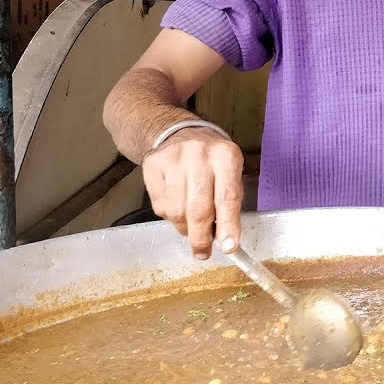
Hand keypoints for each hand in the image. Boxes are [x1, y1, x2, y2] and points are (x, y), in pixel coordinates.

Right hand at [141, 126, 243, 259]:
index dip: (228, 226)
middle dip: (202, 238)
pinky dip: (171, 217)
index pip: (228, 197)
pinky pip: (161, 207)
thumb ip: (230, 201)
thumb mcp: (230, 170)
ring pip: (178, 212)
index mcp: (225, 155)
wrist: (175, 132)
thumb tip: (226, 238)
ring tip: (192, 227)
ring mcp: (173, 160)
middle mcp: (199, 155)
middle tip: (203, 252)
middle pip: (199, 209)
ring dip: (186, 229)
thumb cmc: (209, 158)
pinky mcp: (153, 166)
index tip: (229, 247)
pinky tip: (177, 208)